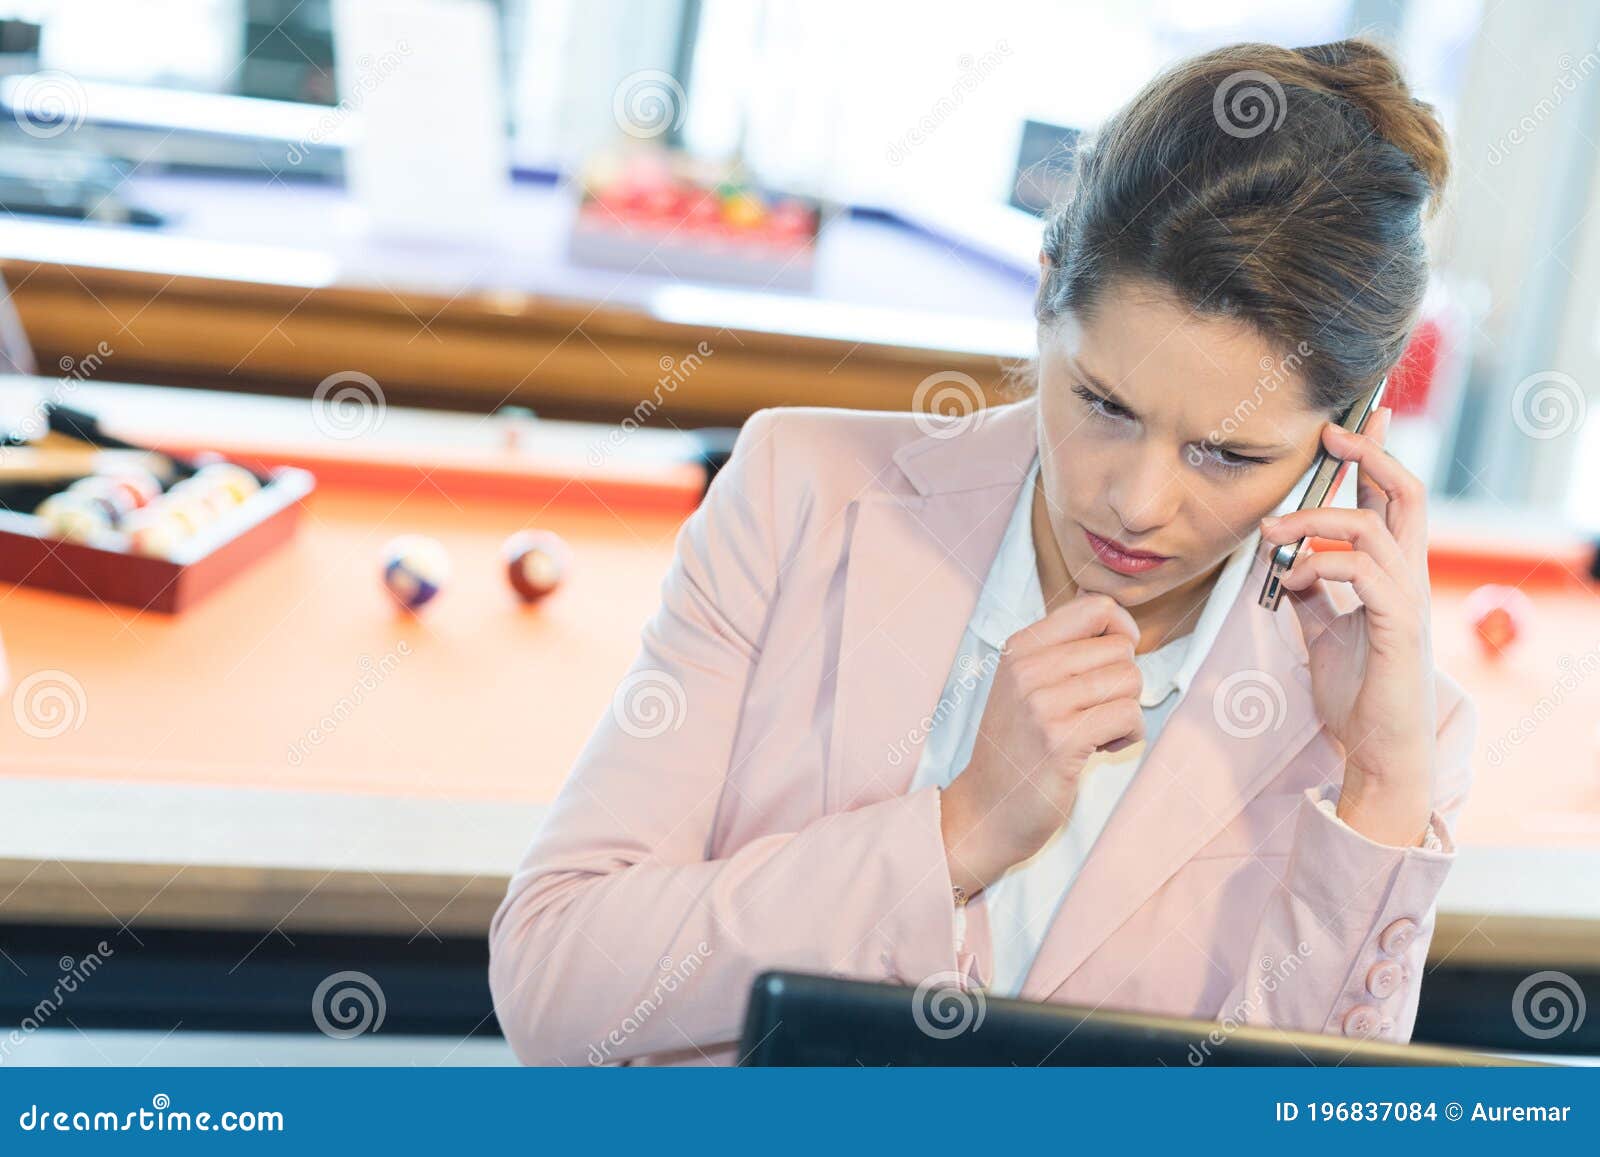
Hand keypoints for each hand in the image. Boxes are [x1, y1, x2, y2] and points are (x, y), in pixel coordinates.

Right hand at [939, 593, 1144, 895]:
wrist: (987, 809)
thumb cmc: (1016, 749)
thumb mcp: (1023, 685)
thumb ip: (1061, 649)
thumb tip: (1111, 612)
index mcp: (1021, 647)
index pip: (1095, 607)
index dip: (1123, 630)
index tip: (1116, 661)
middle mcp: (1028, 668)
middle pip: (1121, 649)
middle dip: (1123, 682)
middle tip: (1097, 711)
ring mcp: (1043, 703)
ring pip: (1129, 680)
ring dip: (1126, 711)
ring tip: (1098, 731)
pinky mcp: (1062, 739)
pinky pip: (1128, 716)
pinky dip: (1128, 735)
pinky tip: (1102, 749)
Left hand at [1259, 406, 1437, 846]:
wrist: (1378, 750)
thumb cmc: (1358, 693)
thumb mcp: (1323, 632)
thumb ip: (1311, 594)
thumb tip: (1286, 562)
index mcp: (1393, 574)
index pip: (1391, 500)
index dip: (1374, 457)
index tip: (1345, 426)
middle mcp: (1409, 578)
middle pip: (1407, 493)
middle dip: (1369, 455)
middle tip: (1329, 438)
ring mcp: (1408, 600)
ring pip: (1372, 527)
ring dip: (1314, 519)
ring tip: (1271, 532)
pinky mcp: (1398, 627)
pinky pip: (1363, 571)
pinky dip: (1320, 564)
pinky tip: (1291, 580)